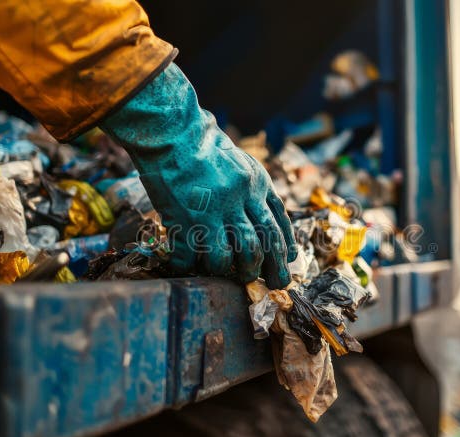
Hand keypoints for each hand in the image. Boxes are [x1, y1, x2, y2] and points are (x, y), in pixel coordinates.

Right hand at [101, 63, 296, 287]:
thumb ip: (252, 187)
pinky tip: (187, 266)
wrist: (171, 129)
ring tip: (230, 275)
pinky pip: (191, 256)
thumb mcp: (240, 160)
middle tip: (271, 284)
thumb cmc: (201, 142)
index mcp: (255, 182)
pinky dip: (189, 266)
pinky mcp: (185, 219)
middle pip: (262, 243)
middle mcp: (239, 198)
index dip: (286, 246)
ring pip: (234, 255)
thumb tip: (262, 216)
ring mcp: (213, 209)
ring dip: (233, 271)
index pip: (278, 221)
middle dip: (270, 269)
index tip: (288, 261)